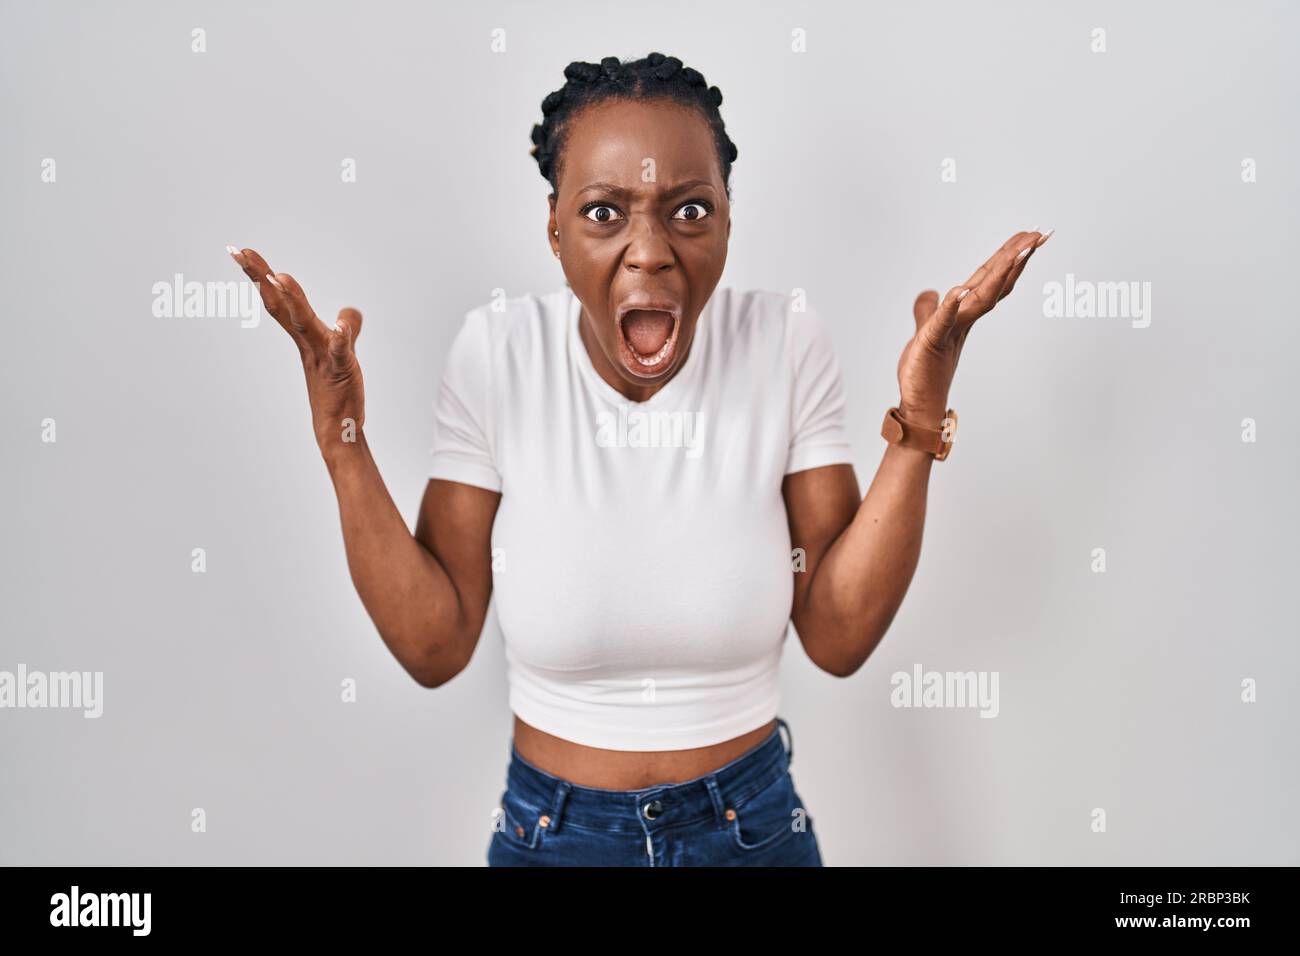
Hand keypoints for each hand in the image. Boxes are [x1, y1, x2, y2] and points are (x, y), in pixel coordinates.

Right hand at [227, 246, 365, 454]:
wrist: (338, 428)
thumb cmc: (335, 390)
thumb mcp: (340, 354)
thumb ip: (343, 331)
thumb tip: (347, 313)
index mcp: (303, 335)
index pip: (278, 301)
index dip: (260, 275)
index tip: (240, 252)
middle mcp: (308, 341)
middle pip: (282, 306)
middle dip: (262, 278)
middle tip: (242, 253)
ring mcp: (322, 355)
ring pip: (305, 323)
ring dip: (293, 301)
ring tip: (280, 277)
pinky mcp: (341, 369)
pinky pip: (339, 351)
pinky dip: (339, 337)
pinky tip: (338, 327)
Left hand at [895, 228, 1050, 423]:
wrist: (919, 402)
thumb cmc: (925, 369)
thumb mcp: (926, 330)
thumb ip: (930, 311)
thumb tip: (931, 292)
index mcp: (964, 311)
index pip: (991, 278)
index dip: (1009, 256)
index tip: (1031, 235)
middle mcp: (964, 318)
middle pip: (994, 282)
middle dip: (1016, 257)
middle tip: (1041, 235)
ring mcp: (951, 329)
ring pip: (981, 297)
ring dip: (999, 274)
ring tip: (1019, 251)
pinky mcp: (932, 341)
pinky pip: (943, 320)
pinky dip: (951, 305)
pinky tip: (959, 290)